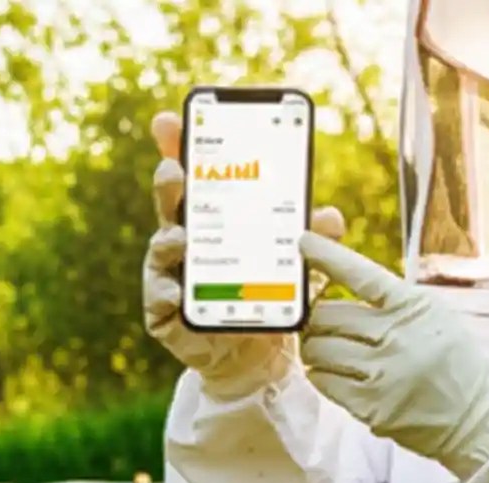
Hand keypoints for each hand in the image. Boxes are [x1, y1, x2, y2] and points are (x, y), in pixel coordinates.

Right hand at [143, 111, 344, 400]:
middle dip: (169, 183)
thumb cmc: (268, 298)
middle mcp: (184, 244)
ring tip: (180, 237)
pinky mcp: (166, 316)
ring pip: (161, 251)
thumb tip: (329, 217)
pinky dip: (165, 294)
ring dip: (168, 240)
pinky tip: (176, 291)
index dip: (178, 146)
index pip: (192, 177)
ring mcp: (170, 277)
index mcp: (211, 221)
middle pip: (170, 205)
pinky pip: (159, 302)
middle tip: (175, 170)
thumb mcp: (298, 267)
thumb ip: (312, 242)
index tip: (171, 119)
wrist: (256, 356)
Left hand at [298, 232, 488, 479]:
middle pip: (328, 315)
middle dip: (317, 318)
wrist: (474, 418)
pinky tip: (333, 372)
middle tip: (321, 324)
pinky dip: (320, 374)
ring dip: (314, 347)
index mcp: (414, 308)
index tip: (304, 243)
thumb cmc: (451, 361)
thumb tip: (338, 281)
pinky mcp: (369, 406)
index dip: (328, 257)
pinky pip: (323, 381)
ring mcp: (382, 374)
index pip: (362, 275)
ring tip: (325, 349)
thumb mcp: (433, 316)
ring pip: (318, 349)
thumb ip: (392, 300)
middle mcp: (397, 338)